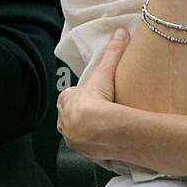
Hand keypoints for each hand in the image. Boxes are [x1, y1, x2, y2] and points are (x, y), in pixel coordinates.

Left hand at [57, 28, 129, 162]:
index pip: (68, 97)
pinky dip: (100, 151)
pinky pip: (92, 153)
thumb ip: (113, 52)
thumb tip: (121, 31)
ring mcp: (75, 141)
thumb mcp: (104, 72)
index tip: (91, 95)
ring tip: (106, 131)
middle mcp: (66, 123)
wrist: (101, 130)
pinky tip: (111, 148)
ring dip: (89, 134)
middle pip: (71, 118)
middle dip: (82, 116)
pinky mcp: (87, 155)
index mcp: (66, 102)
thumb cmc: (97, 101)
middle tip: (100, 114)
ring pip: (79, 136)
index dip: (78, 95)